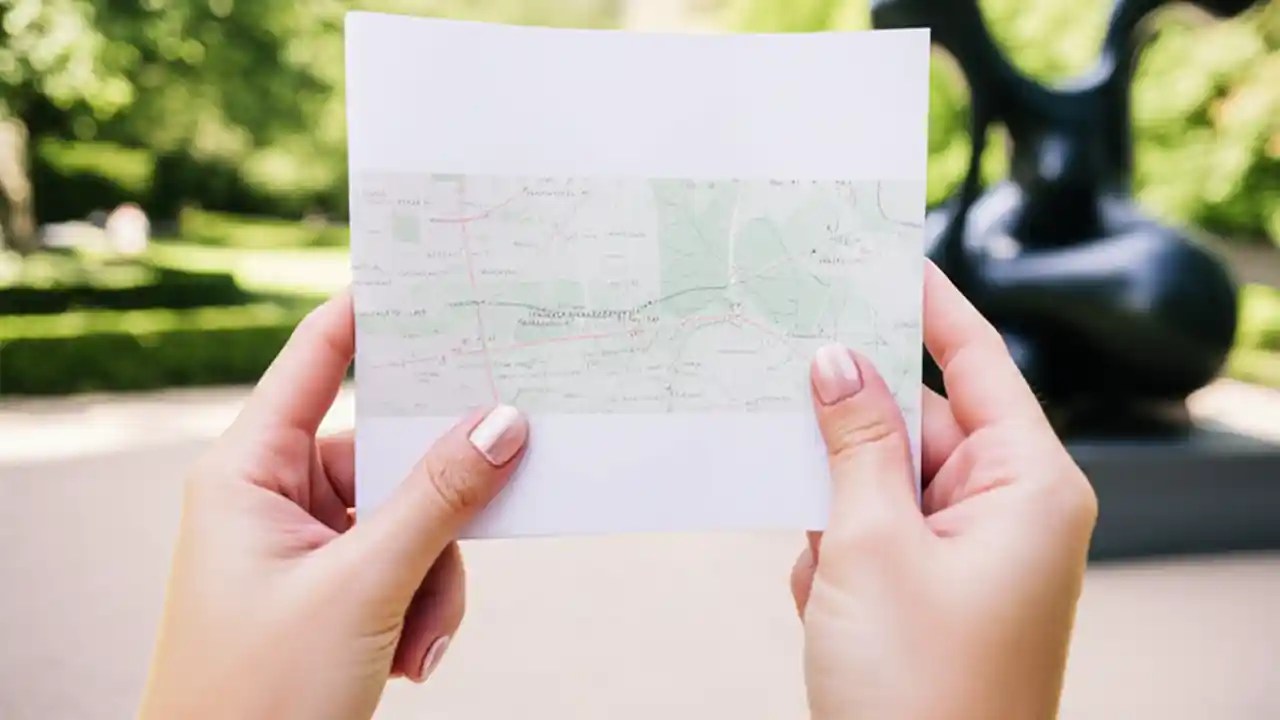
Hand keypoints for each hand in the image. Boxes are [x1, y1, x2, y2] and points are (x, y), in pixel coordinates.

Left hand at [139, 293, 528, 719]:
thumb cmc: (258, 696)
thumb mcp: (362, 589)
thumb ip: (437, 500)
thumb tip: (505, 422)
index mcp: (249, 471)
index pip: (316, 358)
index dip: (370, 312)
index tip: (436, 278)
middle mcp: (275, 494)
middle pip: (388, 452)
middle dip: (436, 509)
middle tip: (481, 516)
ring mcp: (306, 542)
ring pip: (411, 516)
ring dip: (434, 577)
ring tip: (419, 642)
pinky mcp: (332, 584)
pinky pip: (406, 562)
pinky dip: (423, 605)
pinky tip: (411, 659)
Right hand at [792, 263, 1096, 718]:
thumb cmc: (924, 695)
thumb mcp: (872, 548)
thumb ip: (856, 443)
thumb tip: (836, 361)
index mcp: (1028, 488)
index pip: (979, 363)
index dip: (930, 306)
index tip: (882, 257)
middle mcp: (1008, 513)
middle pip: (918, 423)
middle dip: (851, 430)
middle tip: (781, 392)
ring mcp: (969, 558)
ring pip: (884, 483)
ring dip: (836, 508)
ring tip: (818, 556)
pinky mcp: (932, 593)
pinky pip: (874, 535)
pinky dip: (837, 554)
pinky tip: (824, 597)